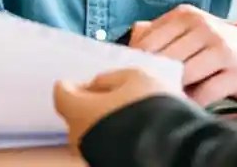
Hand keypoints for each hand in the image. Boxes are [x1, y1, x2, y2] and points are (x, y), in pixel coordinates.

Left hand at [53, 68, 175, 147]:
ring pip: (90, 135)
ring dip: (101, 123)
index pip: (61, 95)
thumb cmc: (151, 108)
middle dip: (88, 105)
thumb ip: (110, 78)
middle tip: (108, 96)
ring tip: (126, 113)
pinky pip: (104, 148)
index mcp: (80, 111)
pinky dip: (112, 138)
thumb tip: (97, 84)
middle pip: (75, 117)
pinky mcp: (107, 166)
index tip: (82, 82)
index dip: (72, 86)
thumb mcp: (136, 78)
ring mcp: (93, 157)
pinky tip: (133, 131)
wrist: (175, 150)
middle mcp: (80, 138)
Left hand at [130, 5, 236, 115]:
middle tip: (147, 93)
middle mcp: (206, 28)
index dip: (137, 61)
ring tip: (169, 98)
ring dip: (174, 91)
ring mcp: (225, 51)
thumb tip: (131, 39)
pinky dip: (193, 102)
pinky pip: (204, 94)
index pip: (149, 39)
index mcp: (188, 16)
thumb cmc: (222, 47)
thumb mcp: (192, 31)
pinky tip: (190, 105)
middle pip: (164, 59)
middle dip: (155, 78)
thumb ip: (161, 32)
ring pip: (183, 76)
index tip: (132, 76)